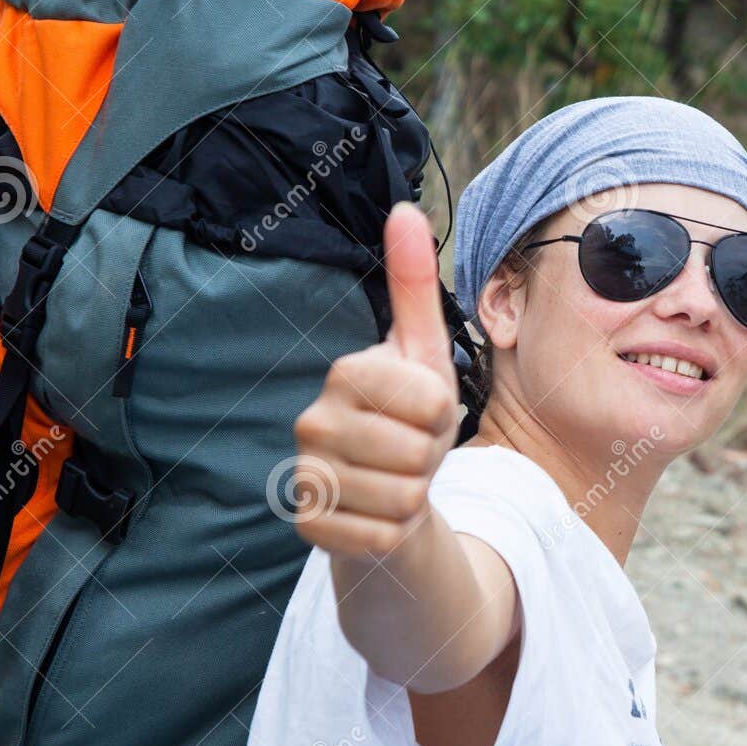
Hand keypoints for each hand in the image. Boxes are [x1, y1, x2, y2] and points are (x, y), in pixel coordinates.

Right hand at [291, 201, 458, 558]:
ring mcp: (305, 477)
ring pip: (402, 498)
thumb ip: (413, 284)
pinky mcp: (309, 527)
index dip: (441, 411)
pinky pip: (382, 537)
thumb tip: (404, 208)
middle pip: (417, 453)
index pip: (428, 400)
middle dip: (430, 457)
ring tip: (397, 479)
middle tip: (411, 450)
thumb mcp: (423, 351)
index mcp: (344, 373)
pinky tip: (378, 513)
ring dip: (414, 495)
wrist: (388, 490)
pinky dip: (395, 531)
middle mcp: (312, 422)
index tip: (422, 410)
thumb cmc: (410, 416)